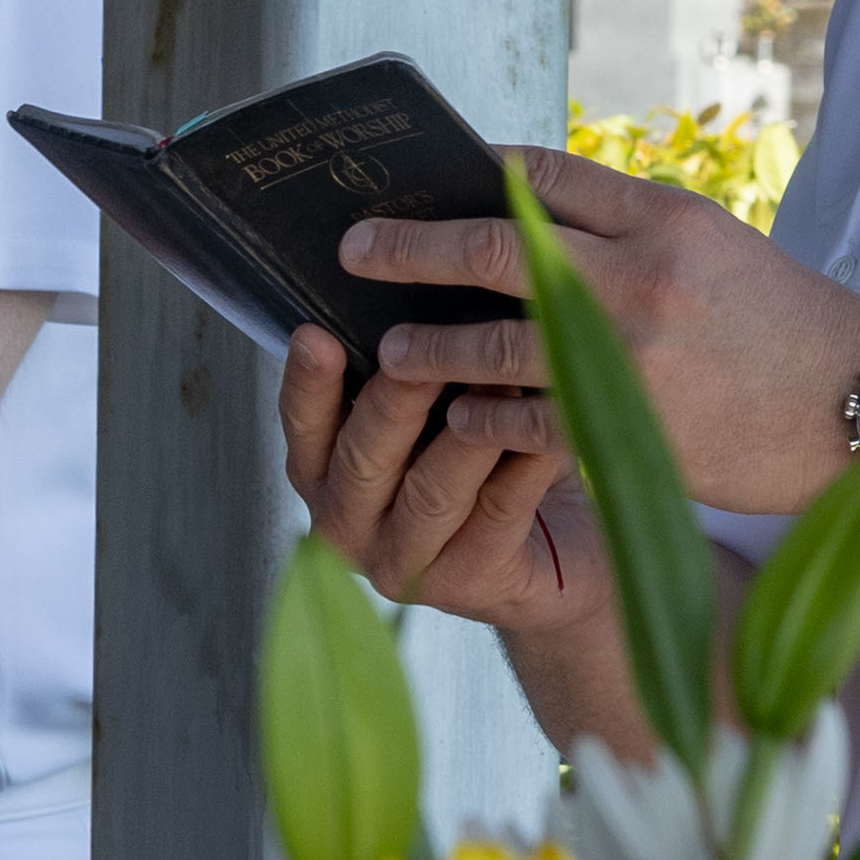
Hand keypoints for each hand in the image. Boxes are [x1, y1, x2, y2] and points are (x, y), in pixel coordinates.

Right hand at [278, 328, 610, 633]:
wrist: (555, 551)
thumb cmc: (482, 462)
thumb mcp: (434, 411)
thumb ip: (409, 367)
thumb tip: (414, 276)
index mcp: (324, 474)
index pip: (304, 424)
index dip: (308, 382)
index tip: (315, 334)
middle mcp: (349, 526)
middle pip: (363, 458)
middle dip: (393, 402)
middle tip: (416, 353)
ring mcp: (407, 563)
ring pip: (431, 492)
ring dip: (468, 435)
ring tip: (501, 381)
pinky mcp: (471, 584)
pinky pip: (498, 514)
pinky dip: (524, 467)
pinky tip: (551, 428)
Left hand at [337, 143, 859, 515]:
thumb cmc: (791, 327)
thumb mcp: (721, 250)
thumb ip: (634, 236)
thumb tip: (536, 229)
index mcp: (665, 216)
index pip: (543, 175)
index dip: (473, 173)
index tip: (427, 178)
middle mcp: (641, 274)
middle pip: (494, 244)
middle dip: (412, 246)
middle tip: (356, 248)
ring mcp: (629, 353)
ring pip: (493, 339)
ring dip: (428, 343)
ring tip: (389, 349)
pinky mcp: (625, 425)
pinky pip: (521, 420)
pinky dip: (478, 417)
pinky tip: (454, 416)